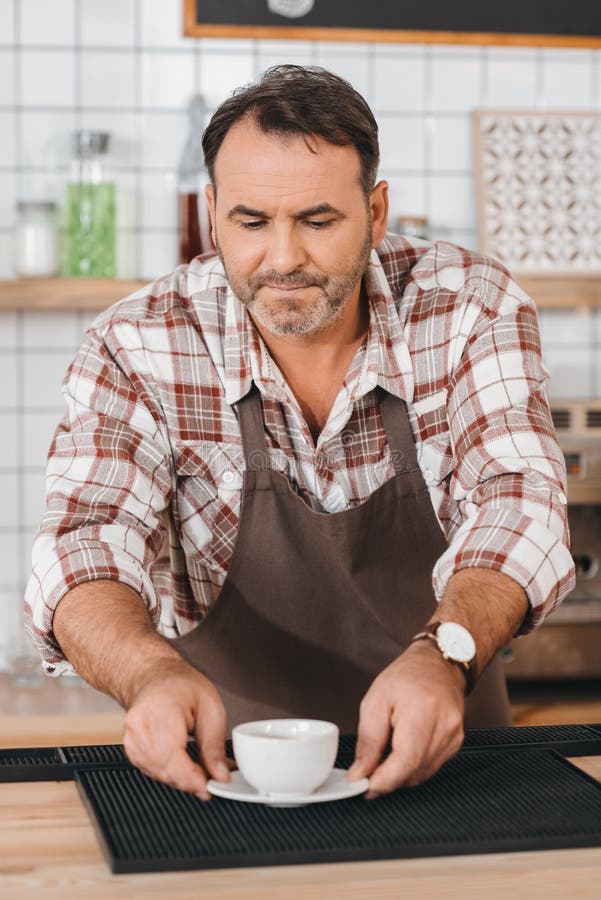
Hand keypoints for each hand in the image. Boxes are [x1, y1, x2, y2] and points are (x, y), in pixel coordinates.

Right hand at [122, 658, 232, 800]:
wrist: (152, 675)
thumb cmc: (180, 684)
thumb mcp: (210, 707)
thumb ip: (214, 745)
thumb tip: (220, 775)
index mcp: (159, 714)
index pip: (173, 760)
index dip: (195, 780)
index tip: (213, 786)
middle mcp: (139, 729)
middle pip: (166, 771)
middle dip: (192, 781)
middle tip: (213, 778)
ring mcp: (131, 740)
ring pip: (159, 775)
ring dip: (181, 778)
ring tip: (200, 769)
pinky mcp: (130, 750)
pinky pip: (151, 771)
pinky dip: (169, 773)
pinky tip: (182, 764)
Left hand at [347, 640, 465, 797]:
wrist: (436, 664)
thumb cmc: (405, 677)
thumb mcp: (375, 701)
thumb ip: (368, 741)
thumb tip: (360, 774)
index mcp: (422, 711)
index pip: (405, 761)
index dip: (383, 780)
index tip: (365, 786)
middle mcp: (444, 726)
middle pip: (414, 771)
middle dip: (388, 777)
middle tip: (369, 770)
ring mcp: (453, 736)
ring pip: (422, 774)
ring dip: (401, 772)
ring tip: (386, 753)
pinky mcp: (456, 743)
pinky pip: (432, 767)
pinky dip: (414, 766)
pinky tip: (404, 749)